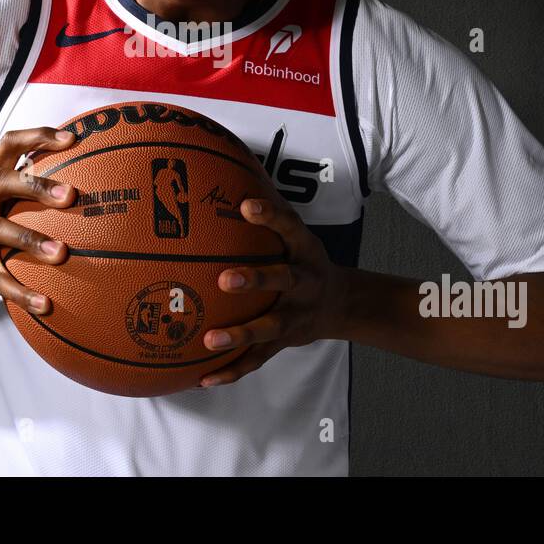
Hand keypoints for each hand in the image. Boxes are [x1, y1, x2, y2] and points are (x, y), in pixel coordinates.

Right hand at [0, 126, 76, 311]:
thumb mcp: (1, 197)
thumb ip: (32, 184)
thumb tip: (92, 175)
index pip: (10, 145)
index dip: (38, 137)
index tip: (71, 140)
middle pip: (2, 182)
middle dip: (36, 185)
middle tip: (71, 195)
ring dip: (31, 240)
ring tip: (61, 253)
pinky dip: (21, 293)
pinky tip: (45, 305)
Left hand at [193, 188, 349, 387]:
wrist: (340, 304)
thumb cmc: (303, 259)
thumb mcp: (296, 232)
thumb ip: (270, 207)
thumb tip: (233, 164)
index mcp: (304, 250)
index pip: (290, 228)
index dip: (271, 217)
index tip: (247, 205)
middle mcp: (303, 283)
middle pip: (282, 280)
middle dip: (256, 279)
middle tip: (224, 278)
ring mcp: (294, 316)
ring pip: (268, 327)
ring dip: (239, 334)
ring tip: (209, 339)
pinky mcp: (283, 343)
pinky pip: (256, 360)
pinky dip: (231, 371)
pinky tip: (203, 379)